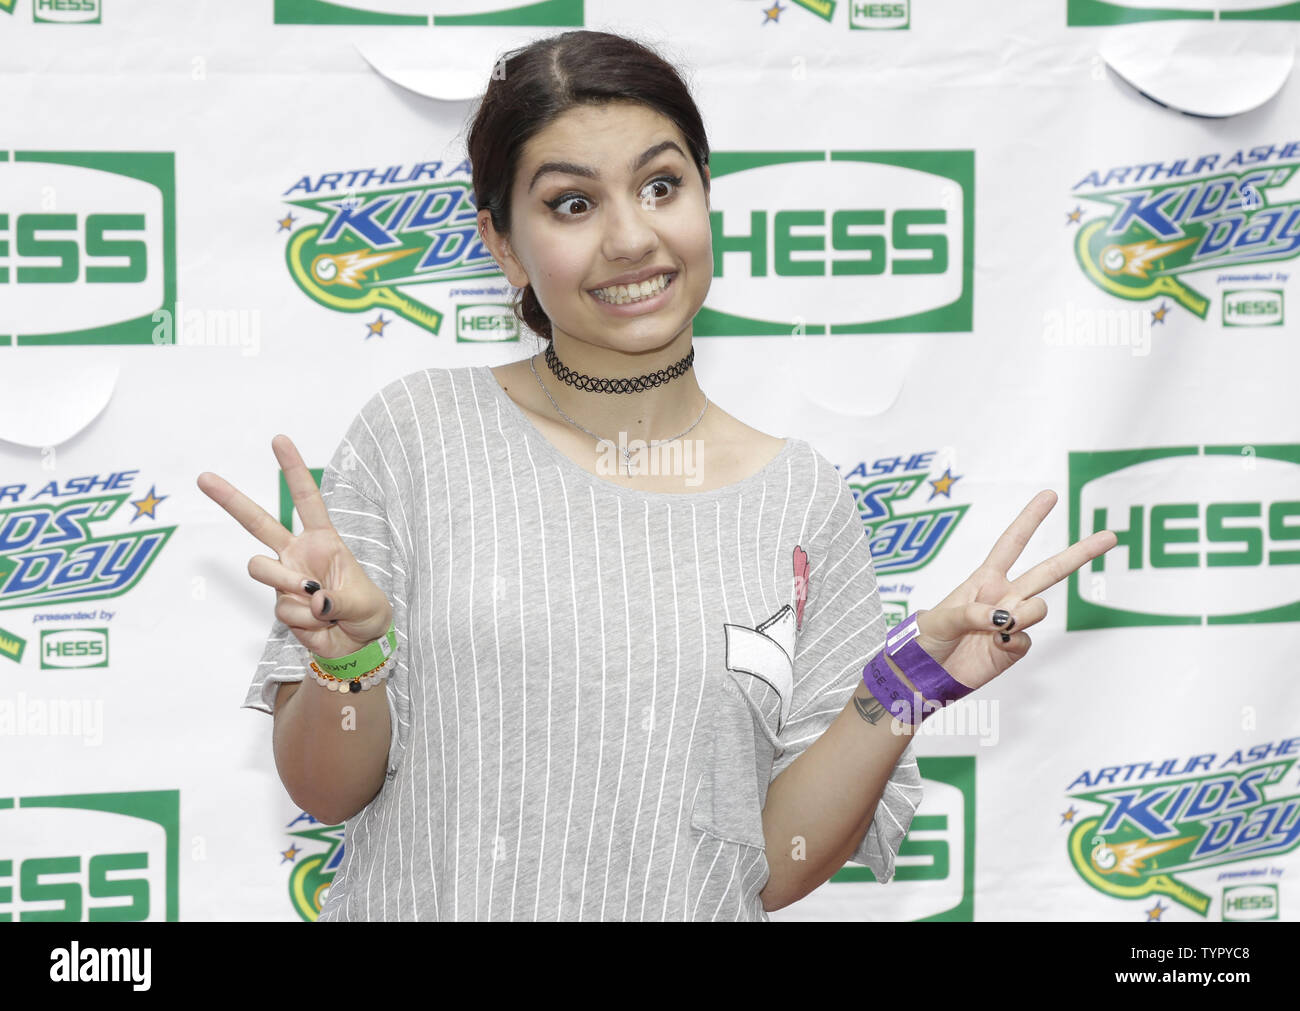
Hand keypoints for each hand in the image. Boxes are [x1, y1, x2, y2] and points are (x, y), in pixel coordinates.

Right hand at [197, 434, 393, 658]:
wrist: (357, 645)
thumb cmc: (367, 613)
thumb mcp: (365, 603)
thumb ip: (340, 600)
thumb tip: (313, 599)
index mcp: (324, 540)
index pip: (307, 500)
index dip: (293, 470)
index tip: (278, 439)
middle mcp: (298, 554)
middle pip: (258, 523)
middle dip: (231, 500)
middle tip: (204, 477)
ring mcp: (285, 579)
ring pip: (260, 569)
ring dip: (286, 586)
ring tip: (316, 603)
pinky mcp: (279, 605)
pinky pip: (283, 609)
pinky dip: (304, 620)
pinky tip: (319, 623)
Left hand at [907, 490, 1116, 692]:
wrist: (925, 675)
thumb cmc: (925, 639)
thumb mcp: (940, 617)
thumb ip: (970, 613)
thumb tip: (1002, 617)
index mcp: (984, 580)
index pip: (1012, 544)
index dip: (1030, 519)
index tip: (1050, 496)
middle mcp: (1003, 597)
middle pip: (1047, 571)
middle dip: (1078, 553)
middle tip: (1110, 536)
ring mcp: (1011, 623)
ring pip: (1039, 608)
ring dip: (1025, 614)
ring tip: (999, 626)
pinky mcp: (1013, 649)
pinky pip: (1028, 640)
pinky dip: (1014, 641)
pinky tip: (996, 645)